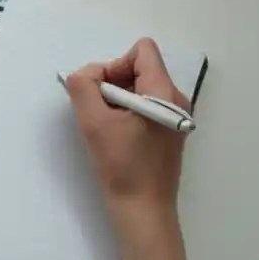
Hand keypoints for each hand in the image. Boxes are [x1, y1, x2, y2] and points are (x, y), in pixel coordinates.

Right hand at [65, 38, 189, 259]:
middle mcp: (175, 99)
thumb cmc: (122, 165)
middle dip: (112, 82)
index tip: (102, 91)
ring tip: (106, 126)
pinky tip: (116, 136)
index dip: (114, 63)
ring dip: (116, 99)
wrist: (143, 209)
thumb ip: (83, 86)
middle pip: (139, 67)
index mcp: (164, 93)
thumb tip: (85, 75)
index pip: (142, 50)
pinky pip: (143, 104)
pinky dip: (125, 112)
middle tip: (98, 111)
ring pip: (138, 86)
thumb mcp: (93, 122)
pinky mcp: (168, 130)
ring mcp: (174, 116)